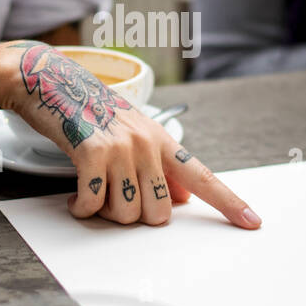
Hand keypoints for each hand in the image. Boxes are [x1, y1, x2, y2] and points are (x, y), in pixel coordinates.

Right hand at [0, 42, 261, 229]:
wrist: (51, 82)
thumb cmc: (91, 112)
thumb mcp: (133, 135)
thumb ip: (159, 168)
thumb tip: (183, 201)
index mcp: (162, 142)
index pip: (203, 178)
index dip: (229, 203)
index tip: (254, 223)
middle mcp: (147, 144)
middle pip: (158, 212)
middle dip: (134, 217)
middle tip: (112, 198)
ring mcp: (120, 147)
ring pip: (126, 213)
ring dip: (105, 214)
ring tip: (92, 193)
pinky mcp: (91, 152)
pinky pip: (93, 204)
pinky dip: (82, 209)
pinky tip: (75, 200)